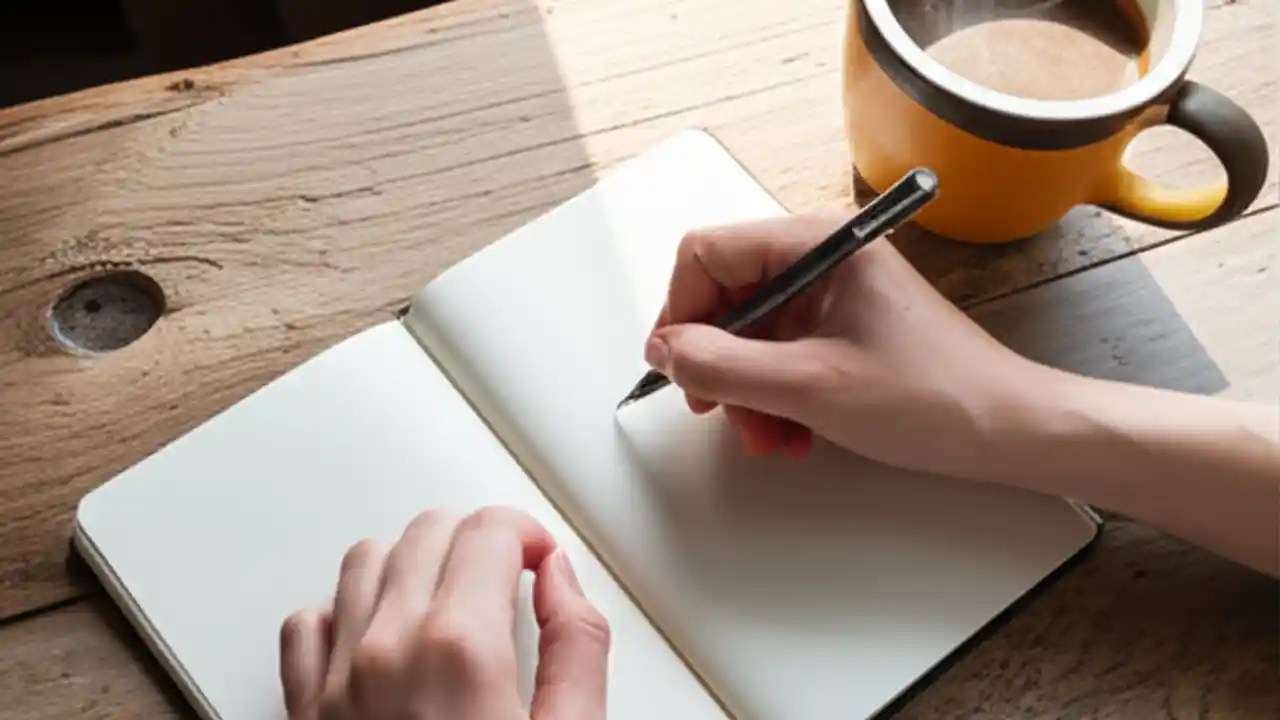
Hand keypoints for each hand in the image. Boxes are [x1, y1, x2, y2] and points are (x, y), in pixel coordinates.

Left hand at [279, 507, 609, 719]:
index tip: (539, 559)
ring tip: (447, 599)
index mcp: (461, 648)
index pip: (491, 530)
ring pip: (364, 560)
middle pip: (429, 531)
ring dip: (411, 563)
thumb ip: (577, 647)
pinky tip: (379, 636)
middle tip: (505, 577)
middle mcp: (388, 650)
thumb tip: (563, 580)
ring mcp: (338, 679)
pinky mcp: (305, 711)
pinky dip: (344, 614)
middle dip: (475, 540)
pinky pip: (307, 625)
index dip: (527, 534)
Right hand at [646, 212, 1029, 479]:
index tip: (677, 368)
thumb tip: (665, 351)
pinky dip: (775, 394)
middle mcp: (825, 255)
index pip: (708, 252)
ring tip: (771, 436)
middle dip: (717, 362)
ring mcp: (836, 290)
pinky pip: (782, 351)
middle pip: (726, 293)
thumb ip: (723, 366)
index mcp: (820, 242)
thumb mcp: (810, 386)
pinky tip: (793, 432)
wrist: (1009, 430)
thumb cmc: (934, 397)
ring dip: (747, 390)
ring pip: (750, 331)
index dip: (681, 311)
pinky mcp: (846, 324)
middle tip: (719, 411)